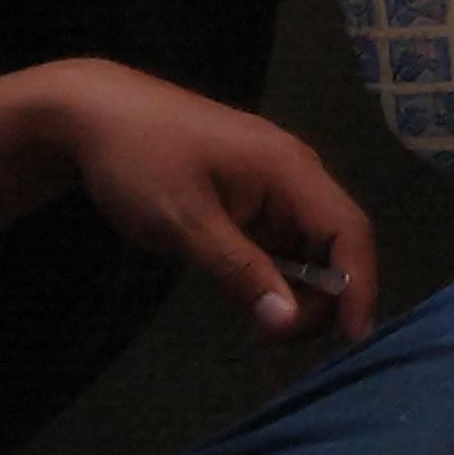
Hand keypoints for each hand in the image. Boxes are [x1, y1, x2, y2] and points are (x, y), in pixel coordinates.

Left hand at [44, 60, 380, 344]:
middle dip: (324, 296)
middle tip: (275, 338)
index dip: (360, 284)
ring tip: (261, 326)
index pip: (349, 229)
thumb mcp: (187, 223)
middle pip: (336, 241)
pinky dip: (276, 275)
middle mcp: (293, 173)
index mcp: (290, 168)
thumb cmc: (141, 160)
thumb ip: (241, 272)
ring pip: (310, 245)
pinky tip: (252, 299)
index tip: (353, 340)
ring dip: (300, 289)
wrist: (93, 115)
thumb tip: (289, 321)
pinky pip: (281, 240)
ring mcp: (271, 185)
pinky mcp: (248, 196)